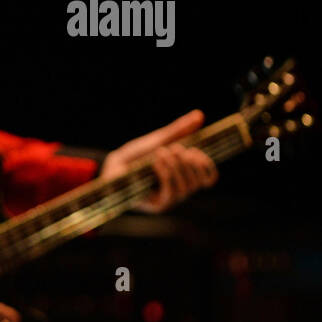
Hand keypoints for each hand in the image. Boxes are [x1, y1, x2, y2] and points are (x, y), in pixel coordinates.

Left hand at [100, 110, 217, 212]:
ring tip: (162, 151)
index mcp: (185, 175)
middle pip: (196, 183)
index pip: (208, 178)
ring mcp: (168, 199)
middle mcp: (180, 189)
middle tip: (177, 148)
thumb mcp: (160, 140)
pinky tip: (157, 162)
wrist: (113, 164)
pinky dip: (166, 176)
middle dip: (189, 164)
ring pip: (184, 189)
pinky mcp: (155, 206)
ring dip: (176, 167)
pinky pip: (169, 195)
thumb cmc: (136, 155)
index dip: (207, 167)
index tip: (196, 151)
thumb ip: (179, 130)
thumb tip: (199, 115)